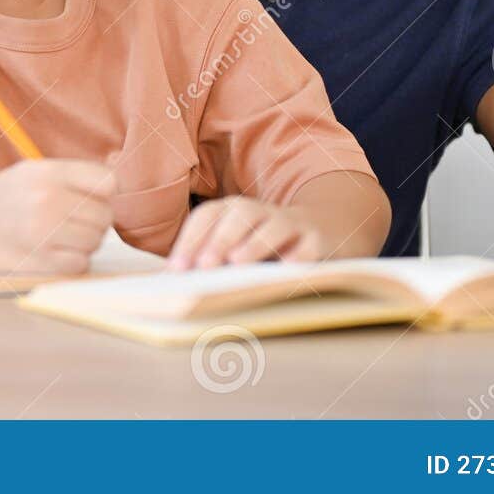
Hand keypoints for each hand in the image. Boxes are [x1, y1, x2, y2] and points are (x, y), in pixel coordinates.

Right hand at [0, 160, 114, 275]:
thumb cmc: (3, 198)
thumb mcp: (33, 172)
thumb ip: (74, 176)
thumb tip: (116, 185)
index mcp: (48, 172)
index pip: (109, 183)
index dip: (103, 194)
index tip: (88, 198)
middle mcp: (47, 200)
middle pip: (105, 216)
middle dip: (94, 221)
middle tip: (69, 221)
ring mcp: (43, 233)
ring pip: (96, 242)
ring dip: (84, 243)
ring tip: (58, 235)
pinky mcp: (39, 263)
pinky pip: (80, 264)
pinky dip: (71, 262)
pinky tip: (51, 252)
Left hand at [168, 196, 323, 270]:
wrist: (320, 230)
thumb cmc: (264, 246)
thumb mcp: (236, 247)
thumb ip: (208, 259)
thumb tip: (172, 282)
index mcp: (235, 210)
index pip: (208, 216)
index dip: (191, 239)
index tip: (177, 269)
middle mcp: (262, 211)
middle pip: (240, 216)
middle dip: (220, 240)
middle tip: (205, 266)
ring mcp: (292, 223)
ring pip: (274, 226)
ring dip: (255, 244)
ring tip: (237, 264)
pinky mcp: (317, 239)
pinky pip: (309, 244)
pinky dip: (299, 254)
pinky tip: (287, 267)